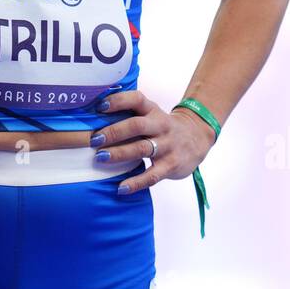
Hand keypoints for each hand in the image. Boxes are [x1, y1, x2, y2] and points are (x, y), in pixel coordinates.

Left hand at [89, 90, 216, 193]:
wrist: (198, 137)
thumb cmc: (162, 126)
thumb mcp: (151, 114)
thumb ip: (129, 115)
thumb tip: (92, 118)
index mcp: (152, 110)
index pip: (137, 100)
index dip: (119, 101)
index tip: (100, 107)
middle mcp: (160, 125)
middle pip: (136, 125)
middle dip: (114, 132)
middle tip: (94, 139)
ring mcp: (167, 145)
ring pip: (142, 149)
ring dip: (120, 153)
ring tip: (101, 158)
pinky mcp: (171, 165)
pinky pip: (152, 175)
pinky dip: (136, 183)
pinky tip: (121, 188)